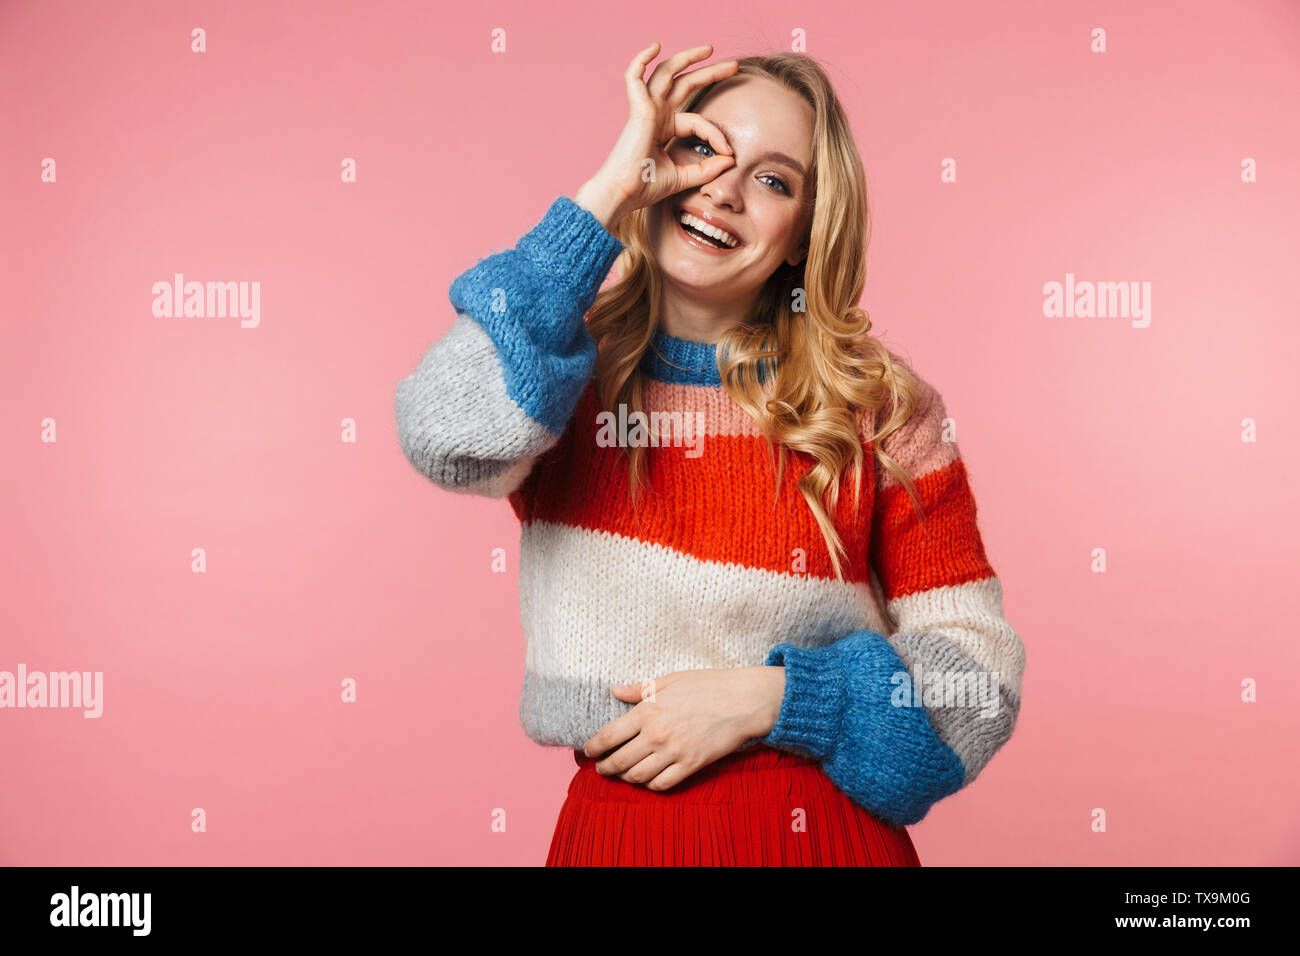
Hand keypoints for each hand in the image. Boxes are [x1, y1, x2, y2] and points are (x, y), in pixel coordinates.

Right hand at [573, 42, 738, 230]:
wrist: (624, 193)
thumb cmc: (645, 187)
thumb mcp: (684, 176)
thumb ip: (707, 168)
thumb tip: (731, 159)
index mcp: (665, 128)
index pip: (698, 121)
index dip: (716, 134)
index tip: (729, 153)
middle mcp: (656, 114)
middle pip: (685, 84)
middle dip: (710, 73)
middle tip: (733, 67)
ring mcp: (646, 109)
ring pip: (667, 73)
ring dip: (687, 58)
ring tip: (709, 49)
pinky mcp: (637, 109)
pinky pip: (634, 77)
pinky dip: (640, 59)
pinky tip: (655, 46)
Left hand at [582, 666, 786, 790]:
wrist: (743, 701)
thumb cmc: (708, 685)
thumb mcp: (671, 680)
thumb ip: (640, 688)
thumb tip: (616, 691)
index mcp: (648, 710)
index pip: (608, 736)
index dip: (593, 748)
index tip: (589, 752)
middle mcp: (656, 734)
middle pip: (619, 761)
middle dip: (605, 767)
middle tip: (601, 768)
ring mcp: (674, 752)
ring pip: (638, 776)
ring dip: (625, 778)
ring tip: (622, 774)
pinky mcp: (691, 765)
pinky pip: (662, 784)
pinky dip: (650, 785)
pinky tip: (647, 779)